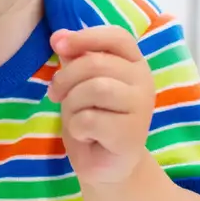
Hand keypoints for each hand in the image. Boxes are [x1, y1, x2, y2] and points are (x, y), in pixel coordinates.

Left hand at [49, 26, 155, 184]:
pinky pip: (90, 119)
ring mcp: (142, 108)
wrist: (103, 164)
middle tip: (56, 95)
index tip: (56, 45)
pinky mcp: (132, 134)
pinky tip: (86, 136)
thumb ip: (74, 58)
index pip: (117, 37)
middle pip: (97, 63)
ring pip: (95, 88)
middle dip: (66, 78)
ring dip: (72, 104)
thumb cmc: (92, 118)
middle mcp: (144, 81)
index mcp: (134, 63)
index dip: (85, 37)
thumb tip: (58, 36)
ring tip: (76, 117)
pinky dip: (77, 127)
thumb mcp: (79, 83)